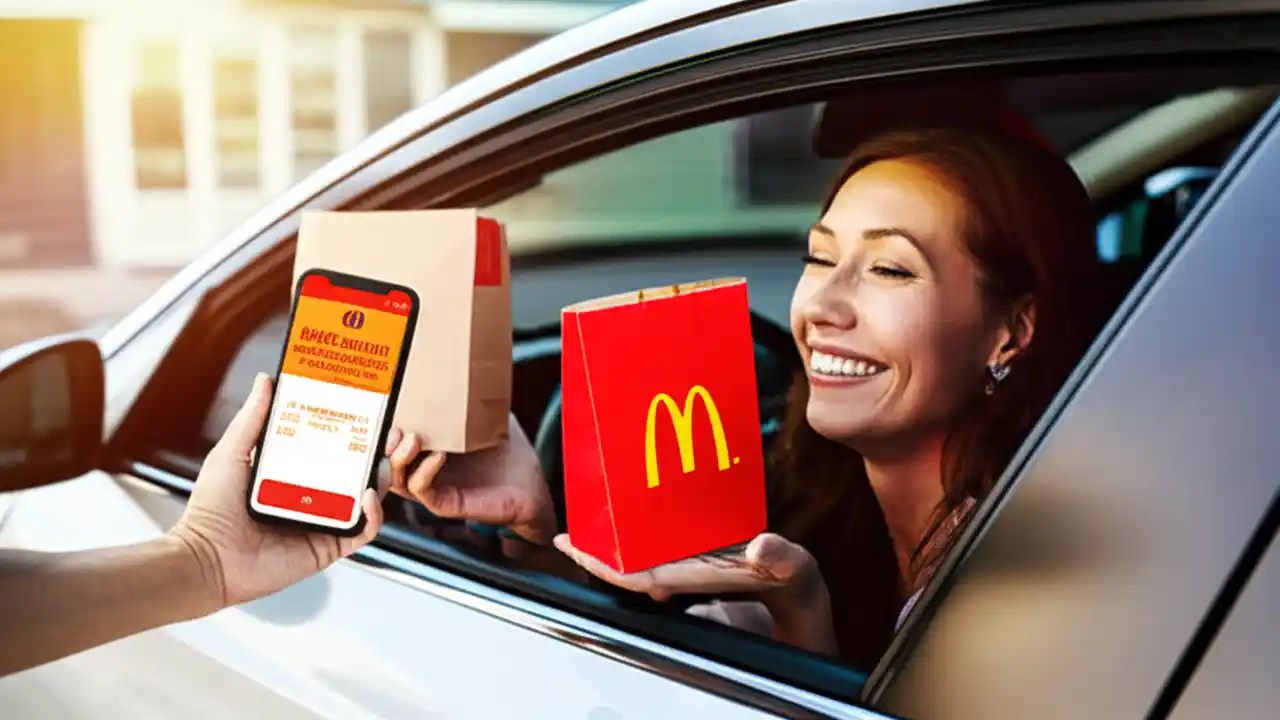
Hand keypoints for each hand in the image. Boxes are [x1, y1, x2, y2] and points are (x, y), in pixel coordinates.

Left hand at [169, 373, 386, 608]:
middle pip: (352, 472)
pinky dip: (373, 514)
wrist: (207, 559)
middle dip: (371, 453)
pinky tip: (367, 496)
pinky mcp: (328, 547)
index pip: (326, 449)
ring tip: (380, 461)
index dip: (345, 432)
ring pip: (365, 500)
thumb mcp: (232, 453)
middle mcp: (309, 498)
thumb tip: (264, 381)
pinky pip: (362, 531)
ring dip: (379, 480)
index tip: (358, 411)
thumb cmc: (211, 511)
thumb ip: (252, 419)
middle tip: (380, 434)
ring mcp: (321, 522)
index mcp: (289, 475)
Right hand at [385, 413, 555, 544]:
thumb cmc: (510, 457)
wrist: (531, 487)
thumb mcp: (489, 420)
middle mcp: (427, 469)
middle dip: (387, 442)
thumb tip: (466, 371)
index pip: (398, 439)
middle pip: (389, 459)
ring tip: (413, 438)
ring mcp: (434, 487)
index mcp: (432, 447)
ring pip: (397, 478)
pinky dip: (424, 472)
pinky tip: (438, 455)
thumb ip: (474, 401)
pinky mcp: (444, 503)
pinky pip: (422, 490)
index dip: (390, 426)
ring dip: (399, 457)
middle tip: (397, 426)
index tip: (391, 409)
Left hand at [554, 532, 836, 654]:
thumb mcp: (798, 575)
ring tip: (587, 528)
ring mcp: (692, 578)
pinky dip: (642, 543)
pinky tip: (629, 527)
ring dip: (615, 551)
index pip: (640, 577)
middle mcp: (689, 584)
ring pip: (642, 566)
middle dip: (598, 558)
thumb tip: (759, 545)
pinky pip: (662, 557)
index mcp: (701, 583)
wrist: (808, 616)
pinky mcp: (701, 570)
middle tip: (566, 537)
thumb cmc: (802, 598)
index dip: (607, 566)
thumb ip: (782, 560)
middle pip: (630, 573)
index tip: (576, 550)